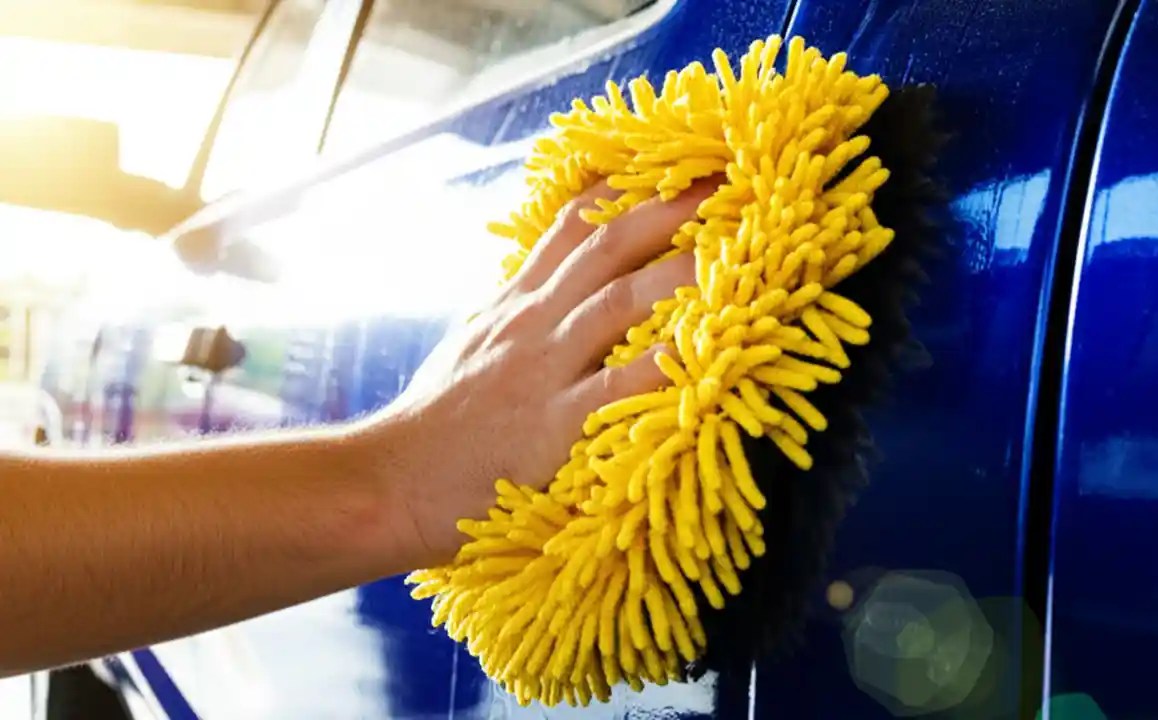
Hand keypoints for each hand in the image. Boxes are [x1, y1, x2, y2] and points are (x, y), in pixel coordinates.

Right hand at [368, 179, 714, 566]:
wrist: (392, 480)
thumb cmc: (435, 422)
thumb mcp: (471, 345)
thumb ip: (512, 313)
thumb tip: (544, 288)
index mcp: (516, 303)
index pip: (570, 225)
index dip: (624, 190)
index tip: (669, 165)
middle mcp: (533, 322)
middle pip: (606, 245)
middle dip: (667, 211)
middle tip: (722, 184)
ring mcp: (542, 370)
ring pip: (618, 302)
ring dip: (677, 274)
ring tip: (733, 255)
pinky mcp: (551, 426)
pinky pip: (616, 388)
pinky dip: (659, 369)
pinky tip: (700, 356)